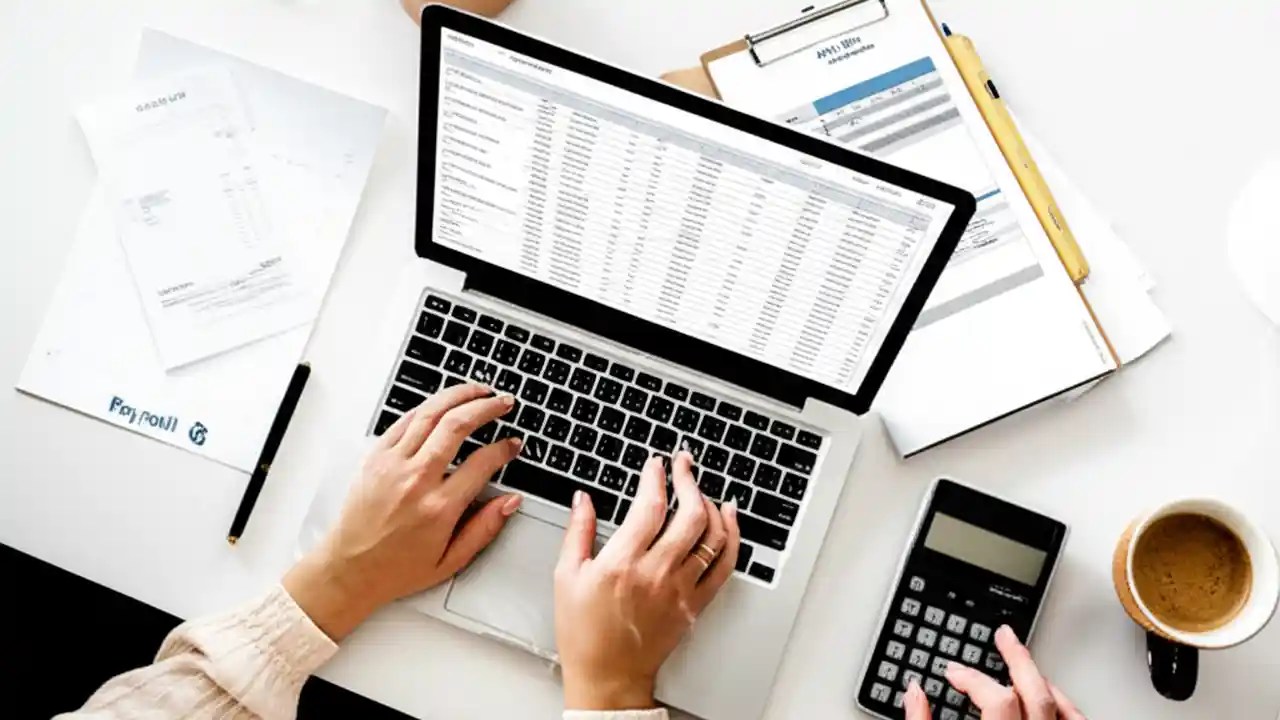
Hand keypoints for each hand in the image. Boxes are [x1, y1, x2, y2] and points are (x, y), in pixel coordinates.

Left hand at [284, 383, 521, 640]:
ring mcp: (392, 465)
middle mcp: (415, 481)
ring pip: (430, 414)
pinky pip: (404, 421)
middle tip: (503, 403)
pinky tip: (442, 403)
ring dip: (458, 396)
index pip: (482, 463)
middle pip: (457, 426)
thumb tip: (510, 502)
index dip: (504, 449)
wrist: (348, 570)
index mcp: (438, 508)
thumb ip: (484, 529)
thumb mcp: (450, 561)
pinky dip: (427, 407)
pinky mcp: (375, 458)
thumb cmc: (396, 569)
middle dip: (487, 407)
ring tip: (478, 390)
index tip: (513, 444)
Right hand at [554, 451, 740, 709]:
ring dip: (712, 504)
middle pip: (690, 513)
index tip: (656, 464)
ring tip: (701, 489)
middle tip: (684, 463)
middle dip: (689, 479)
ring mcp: (681, 589)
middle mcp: (656, 573)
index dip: (657, 476)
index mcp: (622, 563)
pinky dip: (731, 536)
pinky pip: (725, 564)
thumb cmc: (584, 632)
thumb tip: (584, 499)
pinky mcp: (696, 604)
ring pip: (712, 536)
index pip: (650, 505)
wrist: (608, 676)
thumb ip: (578, 532)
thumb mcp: (567, 577)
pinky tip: (727, 518)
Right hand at [904, 625, 1084, 719]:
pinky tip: (1053, 694)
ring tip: (1025, 662)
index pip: (997, 699)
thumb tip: (915, 692)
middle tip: (1004, 637)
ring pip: (1060, 706)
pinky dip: (1066, 705)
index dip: (972, 678)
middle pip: (1036, 693)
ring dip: (1041, 680)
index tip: (954, 671)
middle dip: (1018, 659)